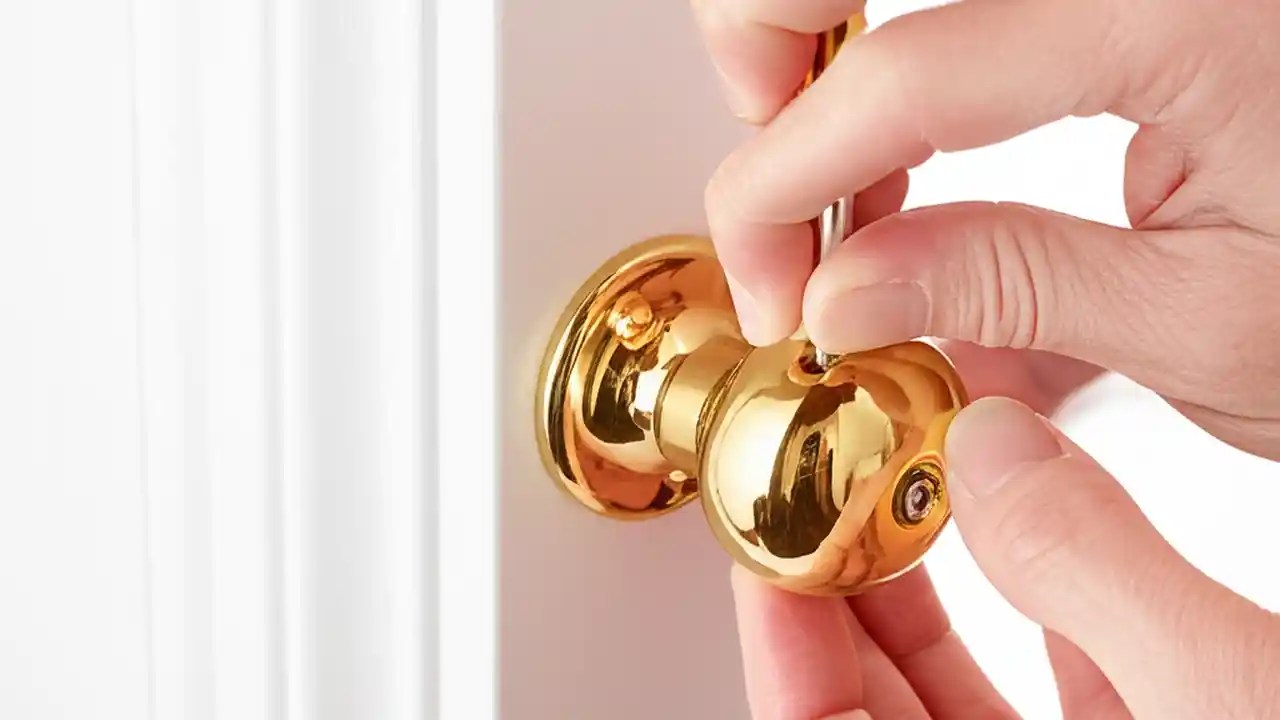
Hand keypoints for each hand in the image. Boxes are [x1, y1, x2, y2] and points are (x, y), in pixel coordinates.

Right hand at [692, 0, 1279, 458]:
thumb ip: (1004, 288)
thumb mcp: (1210, 325)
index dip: (789, 182)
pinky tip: (910, 130)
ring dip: (827, 26)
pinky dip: (903, 47)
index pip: (906, 76)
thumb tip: (839, 292)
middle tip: (771, 152)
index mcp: (1189, 11)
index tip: (771, 279)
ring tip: (835, 153)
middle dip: (767, 33)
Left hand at [733, 397, 1279, 719]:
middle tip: (837, 496)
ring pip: (985, 713)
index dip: (788, 650)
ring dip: (953, 607)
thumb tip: (997, 450)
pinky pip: (1090, 715)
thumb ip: (1100, 573)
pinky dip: (1064, 636)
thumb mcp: (1238, 696)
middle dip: (858, 605)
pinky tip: (1061, 562)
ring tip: (927, 499)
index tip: (771, 546)